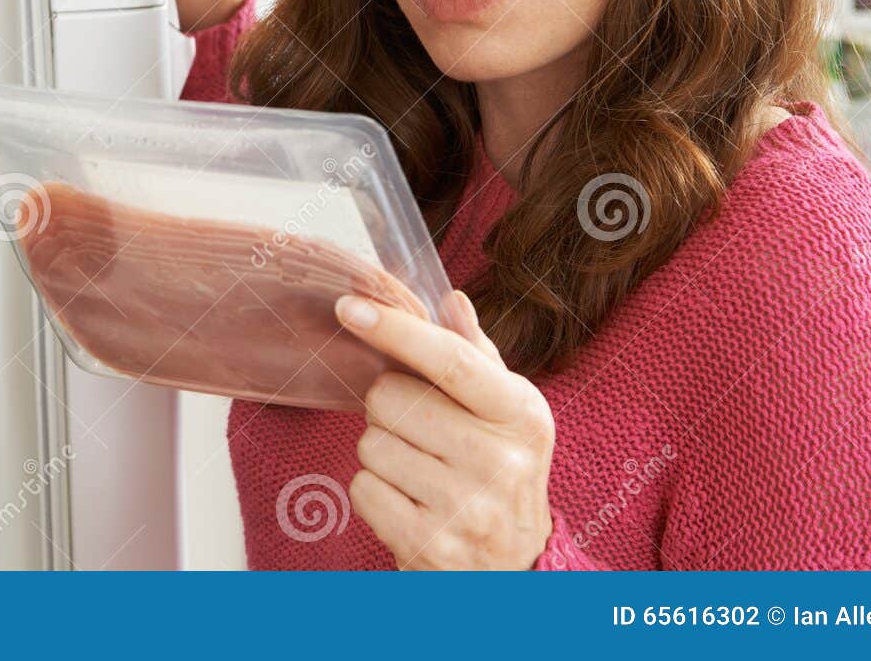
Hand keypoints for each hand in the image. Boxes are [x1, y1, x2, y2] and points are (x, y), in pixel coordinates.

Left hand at [335, 289, 555, 569]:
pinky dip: (373, 491)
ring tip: (418, 470)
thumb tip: (449, 299)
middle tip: (417, 428)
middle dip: (388, 406)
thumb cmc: (500, 473)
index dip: (396, 329)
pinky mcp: (428, 545)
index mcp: (520, 414)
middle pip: (391, 398)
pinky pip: (363, 489)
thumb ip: (474, 356)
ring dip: (381, 451)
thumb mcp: (505, 413)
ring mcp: (464, 508)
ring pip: (371, 443)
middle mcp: (499, 461)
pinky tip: (408, 500)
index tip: (349, 307)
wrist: (516, 569)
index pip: (451, 361)